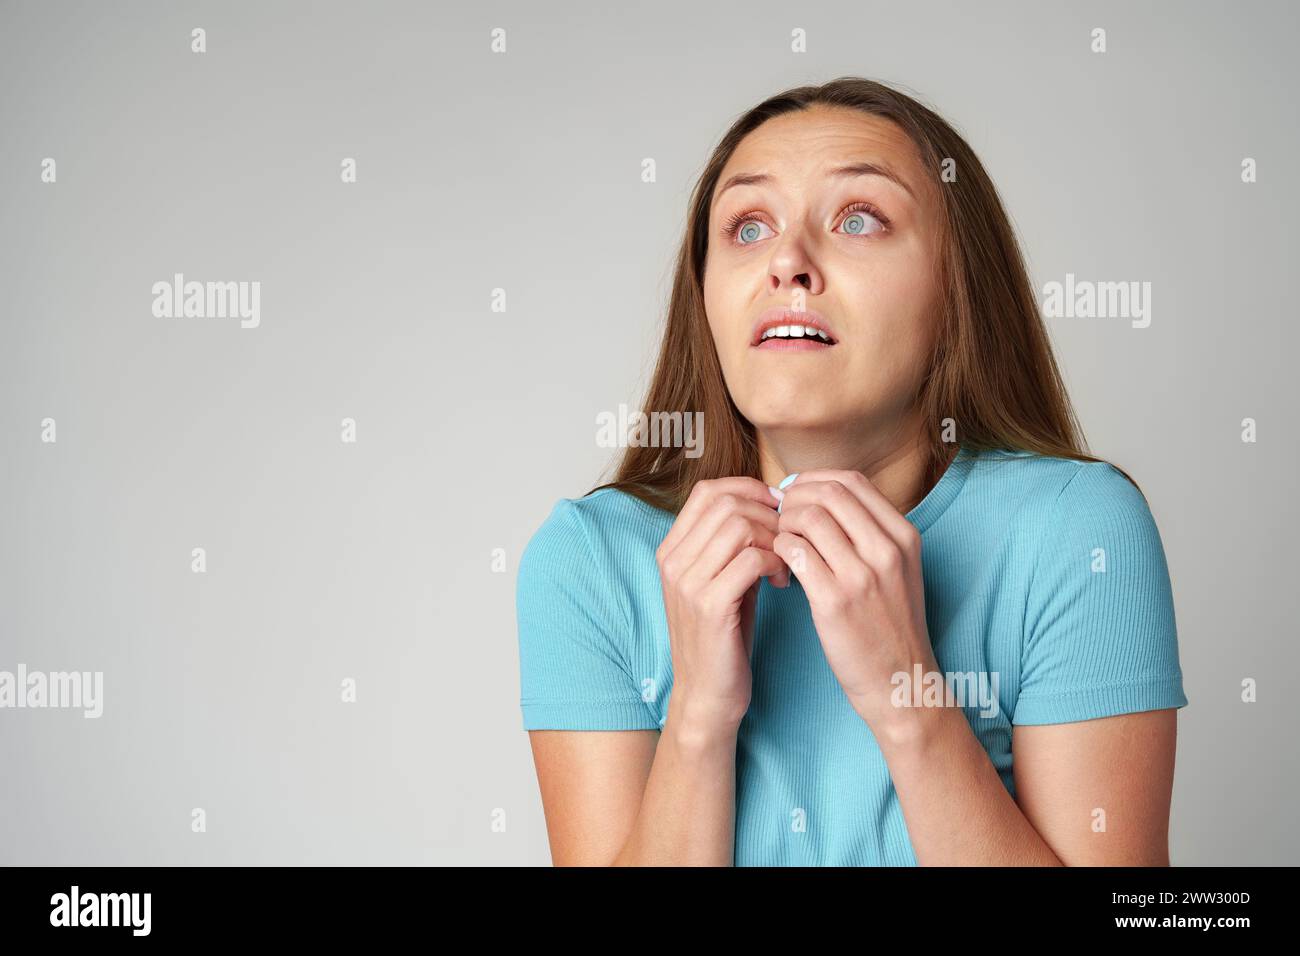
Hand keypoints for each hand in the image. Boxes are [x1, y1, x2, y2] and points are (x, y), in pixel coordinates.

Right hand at [656, 478, 789, 735]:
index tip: (777, 507)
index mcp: (672, 549)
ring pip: (740, 526)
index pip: (708, 491)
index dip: (748, 489)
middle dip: (769, 515)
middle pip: (726, 503)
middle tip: (789, 539)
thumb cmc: (723, 635)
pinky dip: (776, 562)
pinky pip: (750, 559)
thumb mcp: (721, 580)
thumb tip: (771, 504)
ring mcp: (687, 583)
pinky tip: (783, 582)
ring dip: (775, 538)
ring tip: (787, 562)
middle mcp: (673, 561)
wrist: (708, 693)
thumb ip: (733, 544)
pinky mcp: (709, 606)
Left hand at [772, 469, 938, 732]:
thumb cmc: (890, 623)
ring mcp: (862, 575)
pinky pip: (794, 552)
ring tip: (780, 542)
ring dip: (783, 524)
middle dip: (794, 498)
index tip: (795, 494)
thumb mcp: (898, 568)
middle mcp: (886, 549)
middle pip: (828, 493)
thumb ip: (869, 531)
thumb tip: (820, 496)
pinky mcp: (834, 601)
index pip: (851, 481)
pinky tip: (780, 564)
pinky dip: (779, 549)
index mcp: (904, 536)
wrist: (900, 681)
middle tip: (779, 516)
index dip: (814, 480)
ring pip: (808, 518)